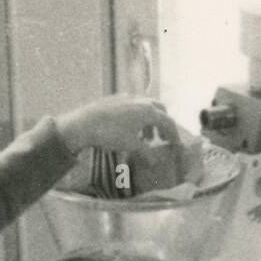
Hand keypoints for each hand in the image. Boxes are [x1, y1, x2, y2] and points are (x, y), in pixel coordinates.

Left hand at [55, 96, 178, 153]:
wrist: (84, 123)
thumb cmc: (111, 134)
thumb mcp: (131, 146)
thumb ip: (146, 153)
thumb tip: (155, 162)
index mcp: (148, 111)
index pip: (168, 122)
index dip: (174, 134)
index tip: (176, 145)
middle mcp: (141, 101)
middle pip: (159, 110)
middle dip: (163, 124)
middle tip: (162, 138)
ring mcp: (127, 98)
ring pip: (145, 108)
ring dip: (149, 122)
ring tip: (145, 138)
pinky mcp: (115, 99)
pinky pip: (133, 107)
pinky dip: (137, 118)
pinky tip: (129, 129)